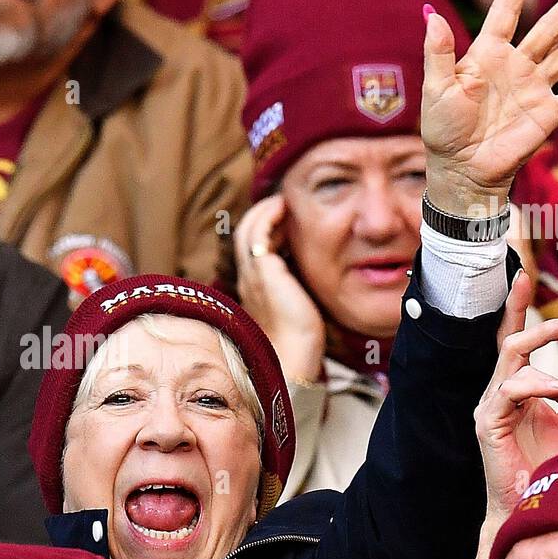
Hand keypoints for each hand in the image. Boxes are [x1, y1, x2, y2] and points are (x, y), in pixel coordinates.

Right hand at [232, 194, 325, 382]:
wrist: (293, 357)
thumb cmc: (300, 341)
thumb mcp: (299, 308)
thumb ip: (299, 290)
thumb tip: (313, 279)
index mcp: (255, 289)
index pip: (251, 249)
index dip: (266, 230)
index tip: (286, 219)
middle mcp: (249, 279)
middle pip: (244, 234)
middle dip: (263, 214)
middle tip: (285, 204)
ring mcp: (253, 274)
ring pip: (247, 229)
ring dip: (264, 210)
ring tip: (283, 201)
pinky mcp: (264, 270)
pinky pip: (258, 232)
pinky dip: (268, 215)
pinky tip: (284, 208)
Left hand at [421, 0, 557, 215]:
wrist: (460, 169)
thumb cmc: (442, 130)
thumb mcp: (436, 88)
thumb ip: (437, 52)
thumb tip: (431, 14)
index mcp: (486, 57)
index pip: (504, 15)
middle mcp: (514, 68)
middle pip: (545, 30)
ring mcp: (533, 90)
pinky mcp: (547, 114)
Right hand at [476, 270, 557, 521]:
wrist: (536, 506)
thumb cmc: (553, 468)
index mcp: (516, 388)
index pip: (513, 340)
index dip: (516, 308)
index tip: (523, 275)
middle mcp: (498, 393)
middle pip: (511, 343)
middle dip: (539, 323)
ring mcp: (490, 407)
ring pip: (512, 361)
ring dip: (551, 367)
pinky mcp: (488, 423)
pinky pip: (511, 390)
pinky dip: (538, 387)